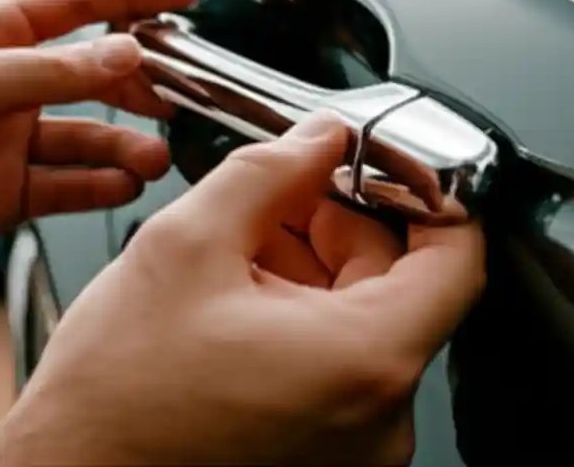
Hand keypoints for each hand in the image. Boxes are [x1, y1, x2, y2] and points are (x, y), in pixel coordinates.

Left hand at [0, 0, 195, 285]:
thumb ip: (50, 73)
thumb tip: (121, 54)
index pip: (76, 3)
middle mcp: (4, 86)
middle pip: (93, 74)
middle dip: (140, 82)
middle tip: (180, 93)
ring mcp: (6, 141)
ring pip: (88, 137)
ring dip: (125, 146)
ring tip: (152, 157)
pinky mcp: (4, 192)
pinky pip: (68, 186)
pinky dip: (99, 186)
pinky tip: (121, 187)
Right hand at [0, 114, 485, 465]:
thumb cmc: (113, 404)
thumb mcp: (185, 247)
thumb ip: (267, 171)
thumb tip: (315, 138)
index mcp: (364, 358)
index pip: (460, 257)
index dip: (432, 196)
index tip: (394, 170)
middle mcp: (378, 416)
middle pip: (405, 286)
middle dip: (346, 224)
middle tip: (288, 194)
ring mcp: (356, 446)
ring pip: (367, 324)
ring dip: (318, 270)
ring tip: (248, 246)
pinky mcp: (326, 460)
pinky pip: (342, 369)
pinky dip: (306, 321)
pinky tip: (245, 295)